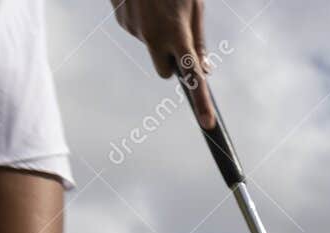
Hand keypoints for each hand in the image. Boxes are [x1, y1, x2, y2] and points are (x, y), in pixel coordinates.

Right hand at [112, 0, 214, 126]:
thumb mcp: (195, 5)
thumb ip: (199, 39)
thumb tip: (204, 70)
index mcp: (177, 34)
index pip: (193, 77)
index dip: (202, 102)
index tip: (208, 124)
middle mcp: (154, 38)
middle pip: (164, 72)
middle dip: (171, 63)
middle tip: (176, 37)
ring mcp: (134, 30)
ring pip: (151, 48)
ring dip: (158, 36)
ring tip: (158, 7)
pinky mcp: (121, 22)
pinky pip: (138, 32)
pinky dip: (144, 23)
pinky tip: (144, 3)